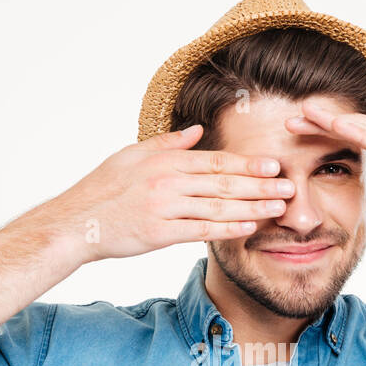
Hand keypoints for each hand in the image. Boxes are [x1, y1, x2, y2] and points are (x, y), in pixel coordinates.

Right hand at [17, 125, 295, 264]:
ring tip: (278, 209)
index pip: (215, 162)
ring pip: (218, 208)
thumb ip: (168, 144)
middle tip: (289, 187)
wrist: (76, 223)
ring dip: (252, 208)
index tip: (273, 165)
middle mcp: (168, 182)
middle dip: (260, 186)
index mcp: (164, 162)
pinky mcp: (160, 234)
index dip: (247, 164)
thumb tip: (196, 131)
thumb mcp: (131, 156)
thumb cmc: (101, 190)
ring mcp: (165, 208)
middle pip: (223, 184)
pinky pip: (201, 231)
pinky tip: (249, 228)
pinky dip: (227, 229)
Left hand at [284, 100, 365, 258]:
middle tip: (291, 114)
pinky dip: (359, 134)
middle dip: (324, 120)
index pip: (356, 133)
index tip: (295, 128)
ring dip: (335, 121)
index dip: (325, 130)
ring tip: (307, 114)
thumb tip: (363, 181)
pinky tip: (336, 128)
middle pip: (358, 125)